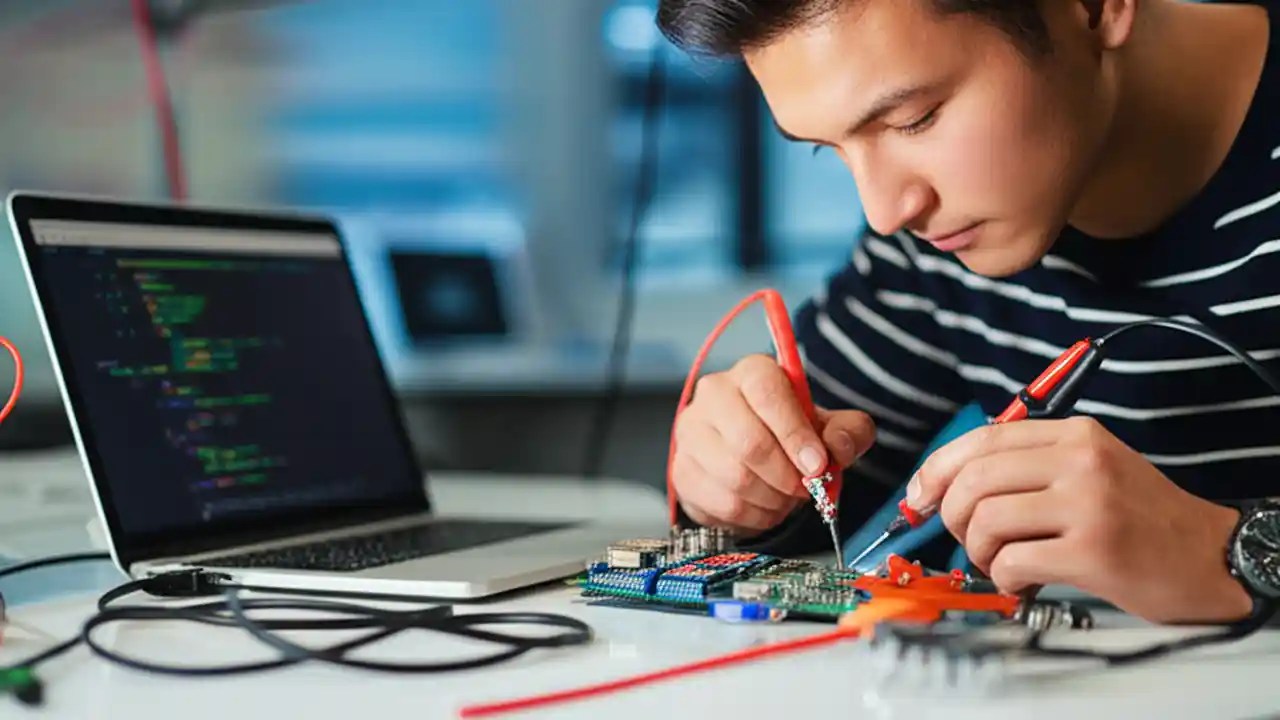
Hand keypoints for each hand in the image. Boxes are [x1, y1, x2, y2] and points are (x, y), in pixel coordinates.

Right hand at [672, 354, 876, 535]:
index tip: (817, 466)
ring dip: (772, 499)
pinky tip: (764, 507)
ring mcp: (691, 432)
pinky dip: (753, 516)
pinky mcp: (682, 469)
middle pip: (749, 442)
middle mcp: (714, 394)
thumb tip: (837, 447)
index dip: (795, 434)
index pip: (767, 394)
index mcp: (753, 372)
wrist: (752, 456)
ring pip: (735, 477)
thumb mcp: (830, 427)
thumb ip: (848, 432)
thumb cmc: (791, 434)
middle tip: (805, 489)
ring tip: (786, 498)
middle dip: (786, 476)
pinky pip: (721, 503)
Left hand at [907, 416, 1251, 623]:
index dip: (937, 470)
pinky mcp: (1093, 551)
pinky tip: (1023, 584)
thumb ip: (1028, 466)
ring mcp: (1088, 504)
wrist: (1208, 556)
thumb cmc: (1139, 518)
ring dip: (979, 553)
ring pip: (986, 521)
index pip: (982, 438)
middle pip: (974, 480)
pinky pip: (1012, 562)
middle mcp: (1080, 461)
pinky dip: (1004, 579)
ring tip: (1002, 564)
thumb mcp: (1089, 468)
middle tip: (970, 541)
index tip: (918, 498)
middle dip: (953, 517)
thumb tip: (946, 483)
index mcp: (1074, 435)